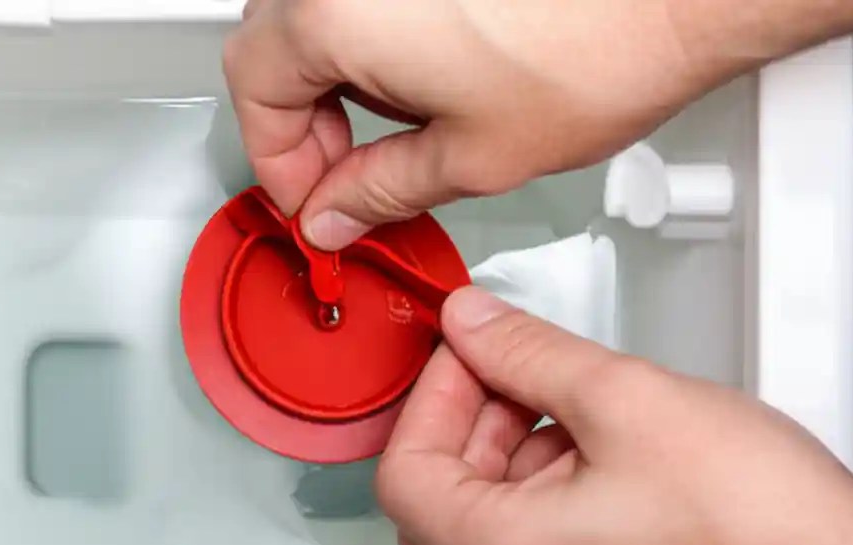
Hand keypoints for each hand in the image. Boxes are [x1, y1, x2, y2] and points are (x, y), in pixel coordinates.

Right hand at [224, 0, 852, 250]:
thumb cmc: (599, 52)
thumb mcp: (468, 159)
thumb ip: (376, 194)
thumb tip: (333, 217)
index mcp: (333, 13)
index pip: (252, 91)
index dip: (277, 163)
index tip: (312, 202)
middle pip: (272, 46)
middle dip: (298, 124)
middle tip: (343, 179)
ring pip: (311, 15)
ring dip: (331, 81)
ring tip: (391, 136)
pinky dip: (370, 41)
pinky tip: (418, 81)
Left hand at [377, 287, 852, 544]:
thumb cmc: (765, 528)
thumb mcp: (628, 398)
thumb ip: (528, 352)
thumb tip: (474, 325)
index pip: (406, 474)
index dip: (430, 396)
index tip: (467, 351)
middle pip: (440, 504)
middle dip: (469, 421)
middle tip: (512, 367)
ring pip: (492, 525)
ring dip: (513, 451)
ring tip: (576, 402)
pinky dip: (550, 490)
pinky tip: (605, 448)